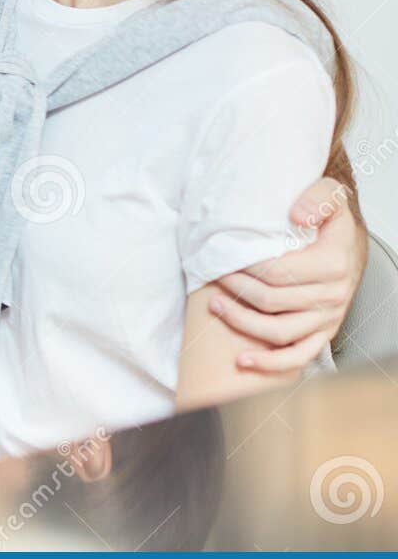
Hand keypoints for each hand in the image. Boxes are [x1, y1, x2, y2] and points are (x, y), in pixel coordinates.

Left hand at [211, 177, 365, 371]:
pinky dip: (271, 363)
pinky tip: (243, 360)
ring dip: (242, 322)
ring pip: (278, 331)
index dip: (245, 268)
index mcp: (332, 263)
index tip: (222, 259)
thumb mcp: (329, 195)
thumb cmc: (329, 222)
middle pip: (272, 301)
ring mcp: (327, 318)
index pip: (277, 273)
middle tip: (211, 276)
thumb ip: (317, 199)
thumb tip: (296, 215)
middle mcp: (333, 295)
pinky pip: (298, 357)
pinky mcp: (322, 333)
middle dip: (235, 290)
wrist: (347, 244)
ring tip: (215, 305)